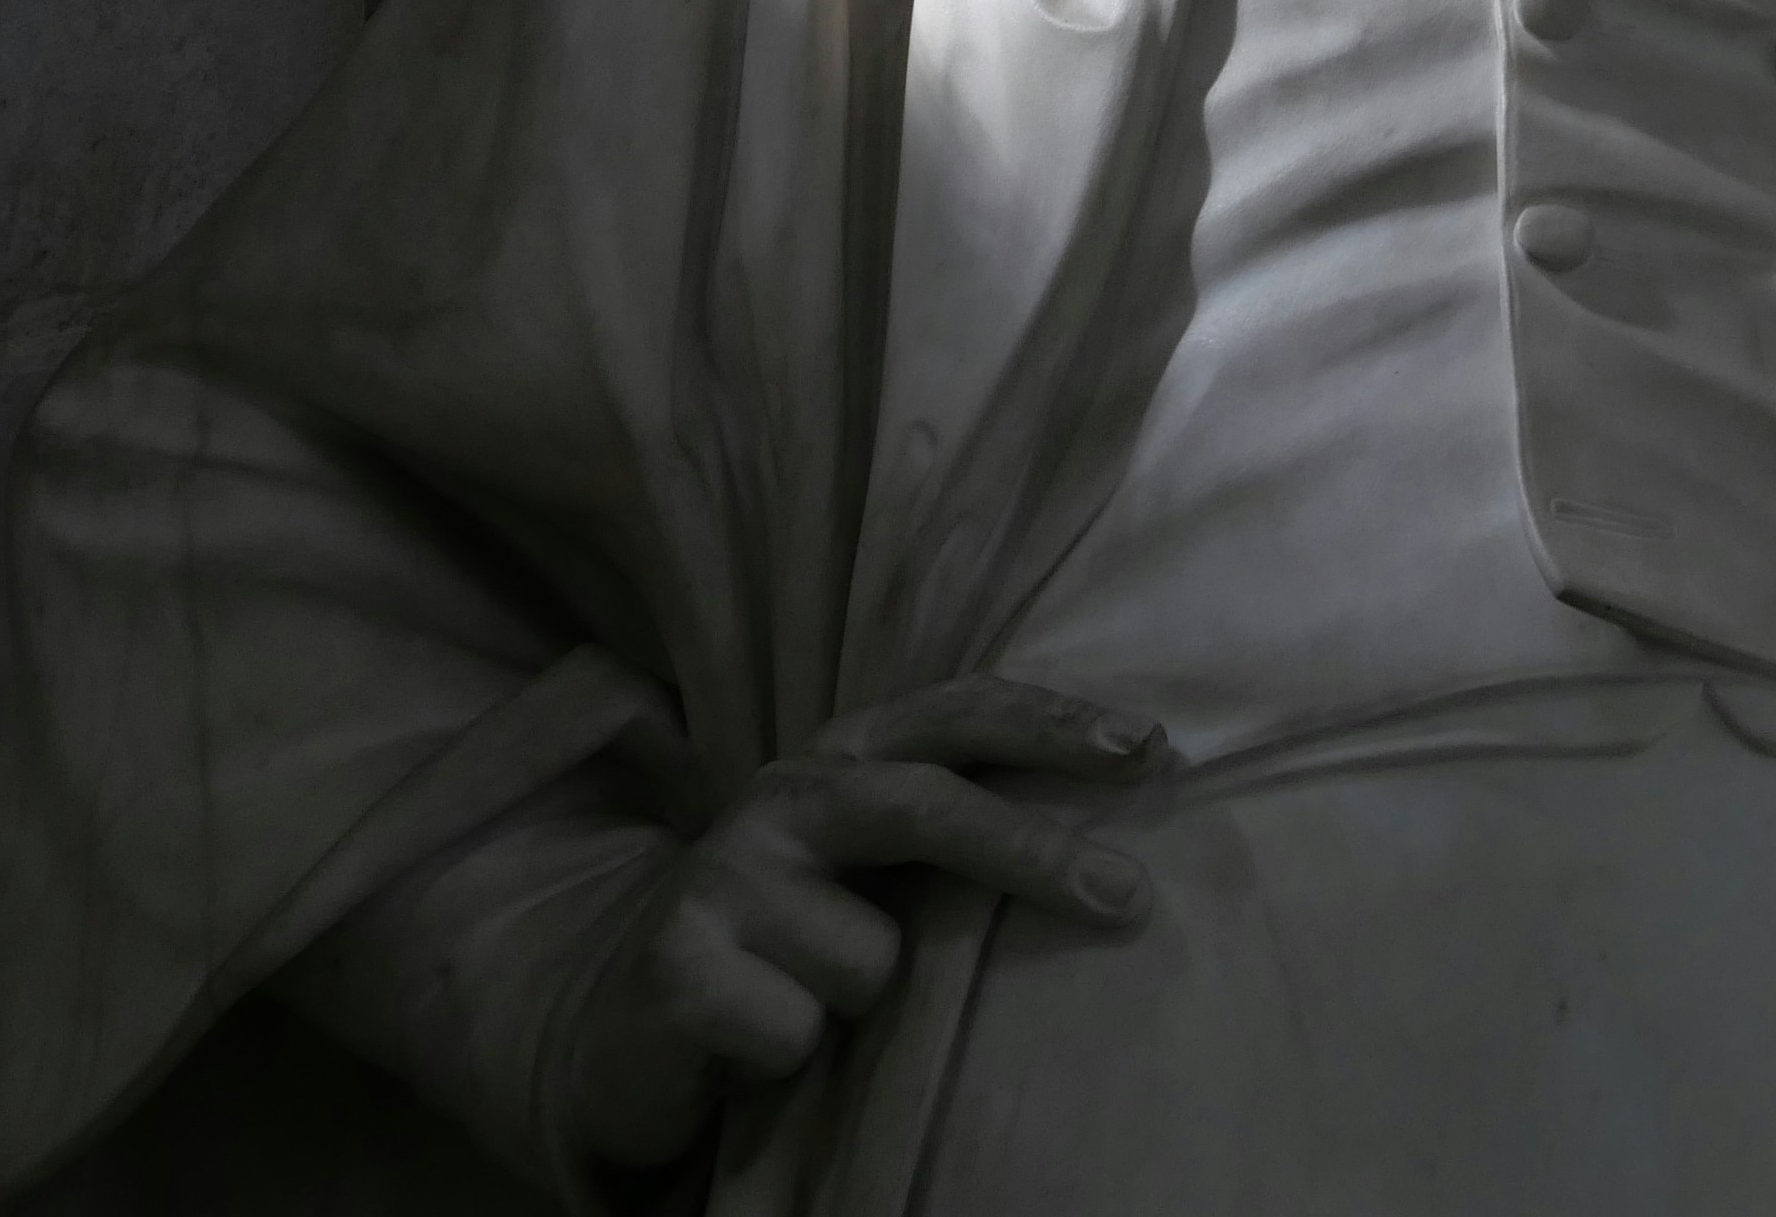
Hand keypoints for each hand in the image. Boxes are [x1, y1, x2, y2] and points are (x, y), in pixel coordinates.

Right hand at [559, 677, 1168, 1165]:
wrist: (625, 1027)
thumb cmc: (785, 946)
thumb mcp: (868, 876)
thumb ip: (952, 836)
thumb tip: (1116, 847)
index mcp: (842, 759)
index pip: (958, 715)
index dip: (1051, 723)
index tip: (1149, 747)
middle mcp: (783, 795)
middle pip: (926, 807)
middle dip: (1035, 853)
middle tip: (1132, 899)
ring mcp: (721, 874)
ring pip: (873, 960)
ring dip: (869, 1007)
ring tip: (815, 1012)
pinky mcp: (676, 965)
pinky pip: (800, 1031)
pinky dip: (798, 1060)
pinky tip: (756, 1048)